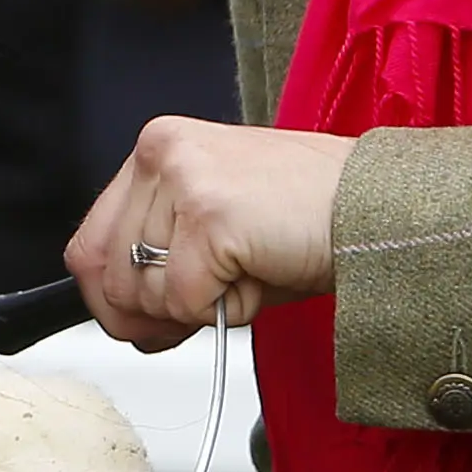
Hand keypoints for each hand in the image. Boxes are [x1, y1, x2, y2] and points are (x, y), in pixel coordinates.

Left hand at [65, 117, 353, 350]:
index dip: (111, 300)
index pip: (88, 244)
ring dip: (199, 309)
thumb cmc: (311, 219)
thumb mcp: (214, 230)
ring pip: (144, 293)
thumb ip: (159, 258)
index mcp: (158, 148)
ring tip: (250, 273)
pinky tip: (263, 276)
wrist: (383, 209)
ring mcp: (183, 180)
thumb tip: (119, 318)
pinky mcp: (210, 214)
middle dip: (153, 315)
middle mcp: (161, 152)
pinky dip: (227, 312)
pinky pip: (186, 301)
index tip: (146, 322)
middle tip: (211, 306)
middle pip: (107, 275)